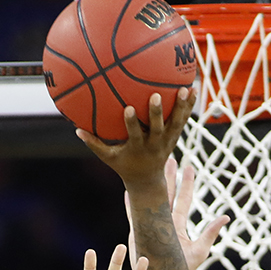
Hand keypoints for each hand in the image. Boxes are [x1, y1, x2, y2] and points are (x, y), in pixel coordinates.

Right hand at [78, 89, 196, 190]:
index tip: (128, 108)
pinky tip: (193, 89)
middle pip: (158, 128)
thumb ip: (94, 144)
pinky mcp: (175, 137)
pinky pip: (183, 120)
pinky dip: (189, 106)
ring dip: (181, 107)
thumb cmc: (125, 165)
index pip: (135, 135)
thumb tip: (76, 129)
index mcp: (139, 148)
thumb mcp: (108, 158)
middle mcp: (155, 144)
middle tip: (156, 95)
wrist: (147, 180)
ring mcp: (167, 141)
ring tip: (185, 89)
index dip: (132, 123)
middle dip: (157, 113)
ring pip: (176, 123)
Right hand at [127, 157, 228, 269]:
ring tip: (149, 168)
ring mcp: (150, 225)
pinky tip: (129, 191)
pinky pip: (133, 215)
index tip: (189, 166)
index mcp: (179, 224)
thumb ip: (210, 233)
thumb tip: (226, 216)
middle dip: (168, 176)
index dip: (186, 183)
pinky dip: (131, 203)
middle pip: (167, 194)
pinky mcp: (138, 232)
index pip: (183, 199)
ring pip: (151, 199)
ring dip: (151, 184)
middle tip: (168, 158)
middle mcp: (164, 221)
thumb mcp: (199, 251)